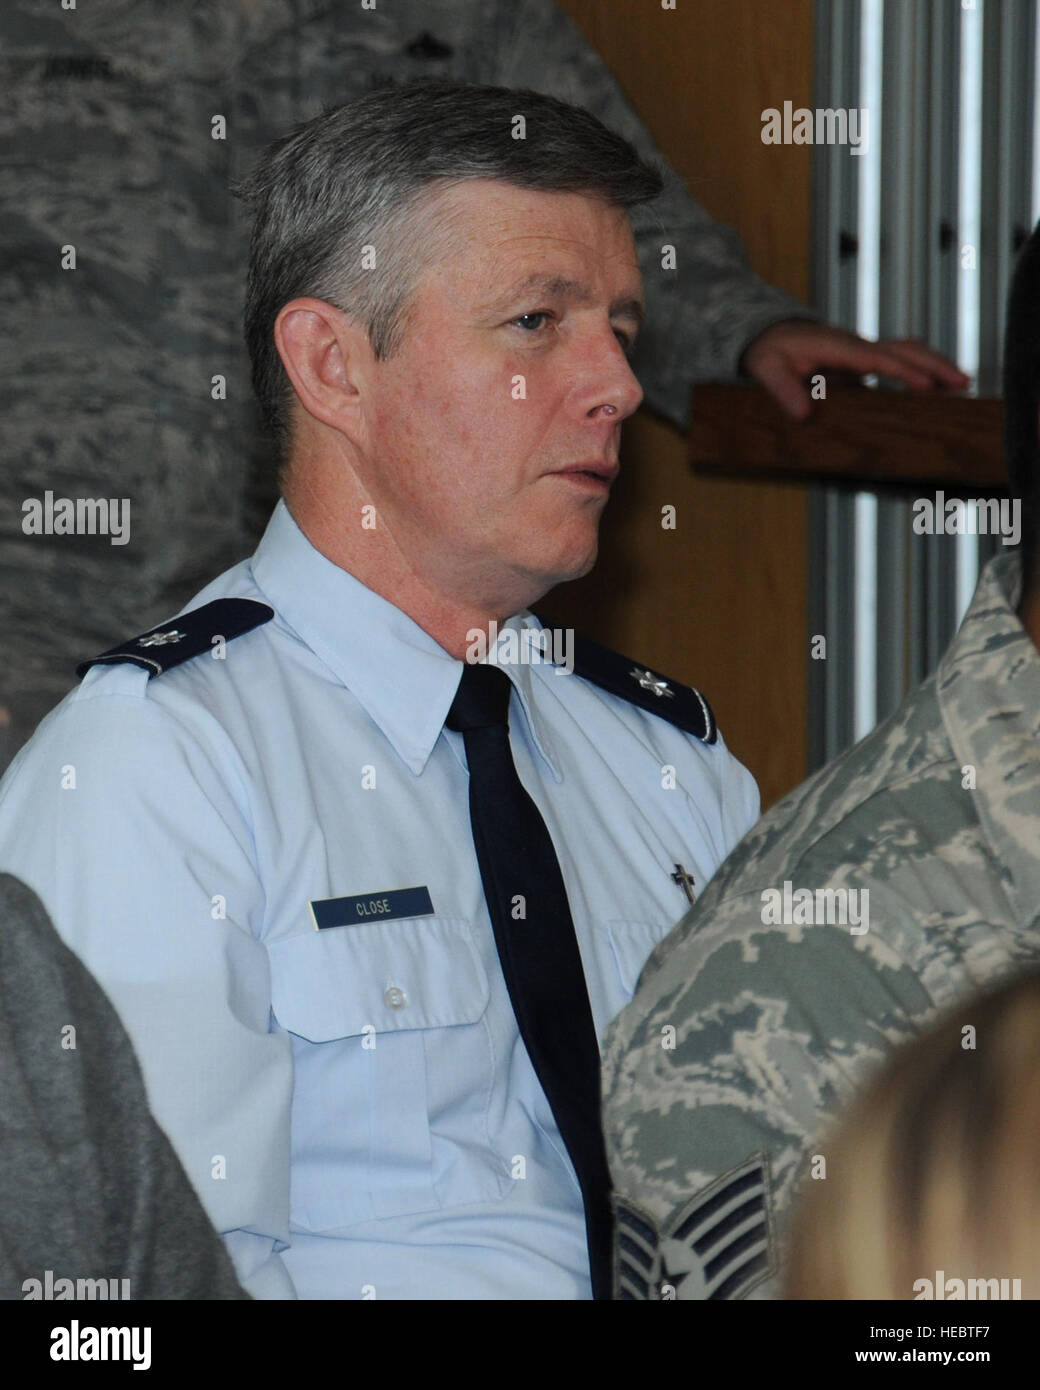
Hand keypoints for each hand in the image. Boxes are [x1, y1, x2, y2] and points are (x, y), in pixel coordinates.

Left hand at [741, 319, 971, 420]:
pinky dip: (922, 373)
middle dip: (933, 365)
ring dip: (935, 366)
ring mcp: (862, 353)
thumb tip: (803, 413)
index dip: (900, 371)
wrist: (770, 335)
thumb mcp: (765, 368)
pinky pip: (899, 364)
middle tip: (960, 383)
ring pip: (907, 353)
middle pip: (902, 350)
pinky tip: (938, 391)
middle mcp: (855, 346)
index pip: (874, 358)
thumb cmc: (769, 351)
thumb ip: (782, 389)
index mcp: (835, 347)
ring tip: (962, 385)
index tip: (924, 385)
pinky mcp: (864, 363)